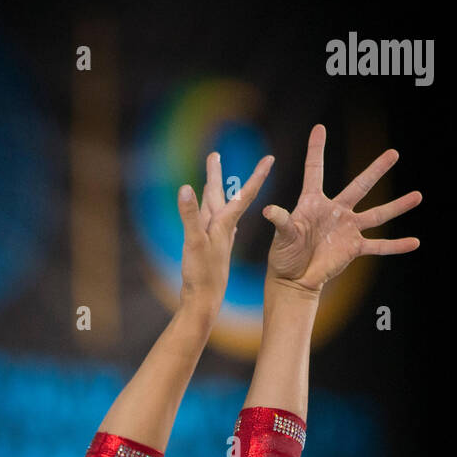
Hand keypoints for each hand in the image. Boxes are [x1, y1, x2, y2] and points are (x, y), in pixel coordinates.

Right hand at [178, 151, 273, 314]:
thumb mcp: (194, 242)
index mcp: (224, 224)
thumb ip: (190, 215)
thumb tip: (185, 187)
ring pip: (213, 209)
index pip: (244, 194)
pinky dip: (209, 215)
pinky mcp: (208, 250)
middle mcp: (222, 229)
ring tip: (209, 178)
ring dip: (211, 192)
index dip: (257, 175)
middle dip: (216, 175)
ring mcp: (215, 239)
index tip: (270, 158)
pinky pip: (209, 225)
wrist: (204, 302)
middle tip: (214, 154)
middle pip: (221, 196)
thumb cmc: (202, 274)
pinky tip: (217, 216)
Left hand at [263, 123, 421, 292]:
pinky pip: (378, 246)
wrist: (294, 279)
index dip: (316, 150)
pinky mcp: (354, 248)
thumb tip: (270, 210)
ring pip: (377, 214)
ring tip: (418, 196)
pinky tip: (414, 242)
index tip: (319, 128)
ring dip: (397, 206)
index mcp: (313, 203)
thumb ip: (281, 221)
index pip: (315, 171)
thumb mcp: (282, 237)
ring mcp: (348, 229)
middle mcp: (336, 211)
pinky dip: (396, 246)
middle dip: (376, 170)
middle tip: (394, 153)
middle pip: (360, 186)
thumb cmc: (284, 255)